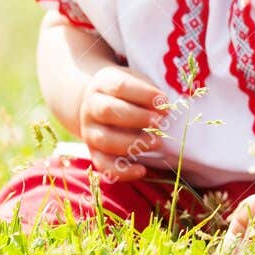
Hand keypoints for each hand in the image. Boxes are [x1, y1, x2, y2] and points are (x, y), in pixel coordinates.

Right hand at [78, 66, 167, 181]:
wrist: (100, 105)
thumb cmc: (129, 93)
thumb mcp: (138, 83)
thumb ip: (150, 94)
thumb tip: (165, 109)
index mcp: (103, 84)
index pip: (120, 86)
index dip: (144, 94)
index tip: (164, 101)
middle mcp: (91, 107)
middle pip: (108, 111)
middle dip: (137, 117)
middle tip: (159, 123)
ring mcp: (89, 131)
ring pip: (104, 139)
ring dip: (132, 142)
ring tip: (157, 142)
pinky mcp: (93, 152)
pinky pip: (103, 164)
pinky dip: (122, 171)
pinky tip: (142, 170)